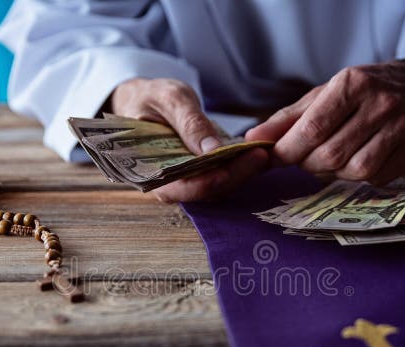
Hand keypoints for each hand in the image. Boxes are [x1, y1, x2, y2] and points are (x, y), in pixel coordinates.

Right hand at [111, 77, 268, 201]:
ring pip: (216, 187)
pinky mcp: (197, 174)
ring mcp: (183, 181)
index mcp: (148, 171)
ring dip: (240, 173)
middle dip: (235, 175)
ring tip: (260, 152)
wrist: (144, 100)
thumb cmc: (151, 98)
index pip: (184, 187)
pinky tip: (252, 152)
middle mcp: (167, 184)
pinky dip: (237, 166)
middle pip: (205, 190)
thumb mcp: (170, 99)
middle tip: (260, 155)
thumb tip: (212, 150)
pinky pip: (219, 176)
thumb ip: (190, 123)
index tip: (242, 160)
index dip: (214, 178)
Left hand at [245, 61, 404, 185]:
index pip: (313, 128)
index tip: (275, 157)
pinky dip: (360, 178)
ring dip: (335, 173)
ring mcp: (403, 126)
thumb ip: (286, 119)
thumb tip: (253, 139)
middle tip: (305, 158)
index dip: (289, 150)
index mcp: (353, 83)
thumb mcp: (321, 96)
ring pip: (356, 170)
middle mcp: (382, 102)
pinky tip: (357, 160)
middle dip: (309, 164)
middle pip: (332, 154)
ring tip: (332, 159)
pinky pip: (378, 178)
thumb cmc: (358, 93)